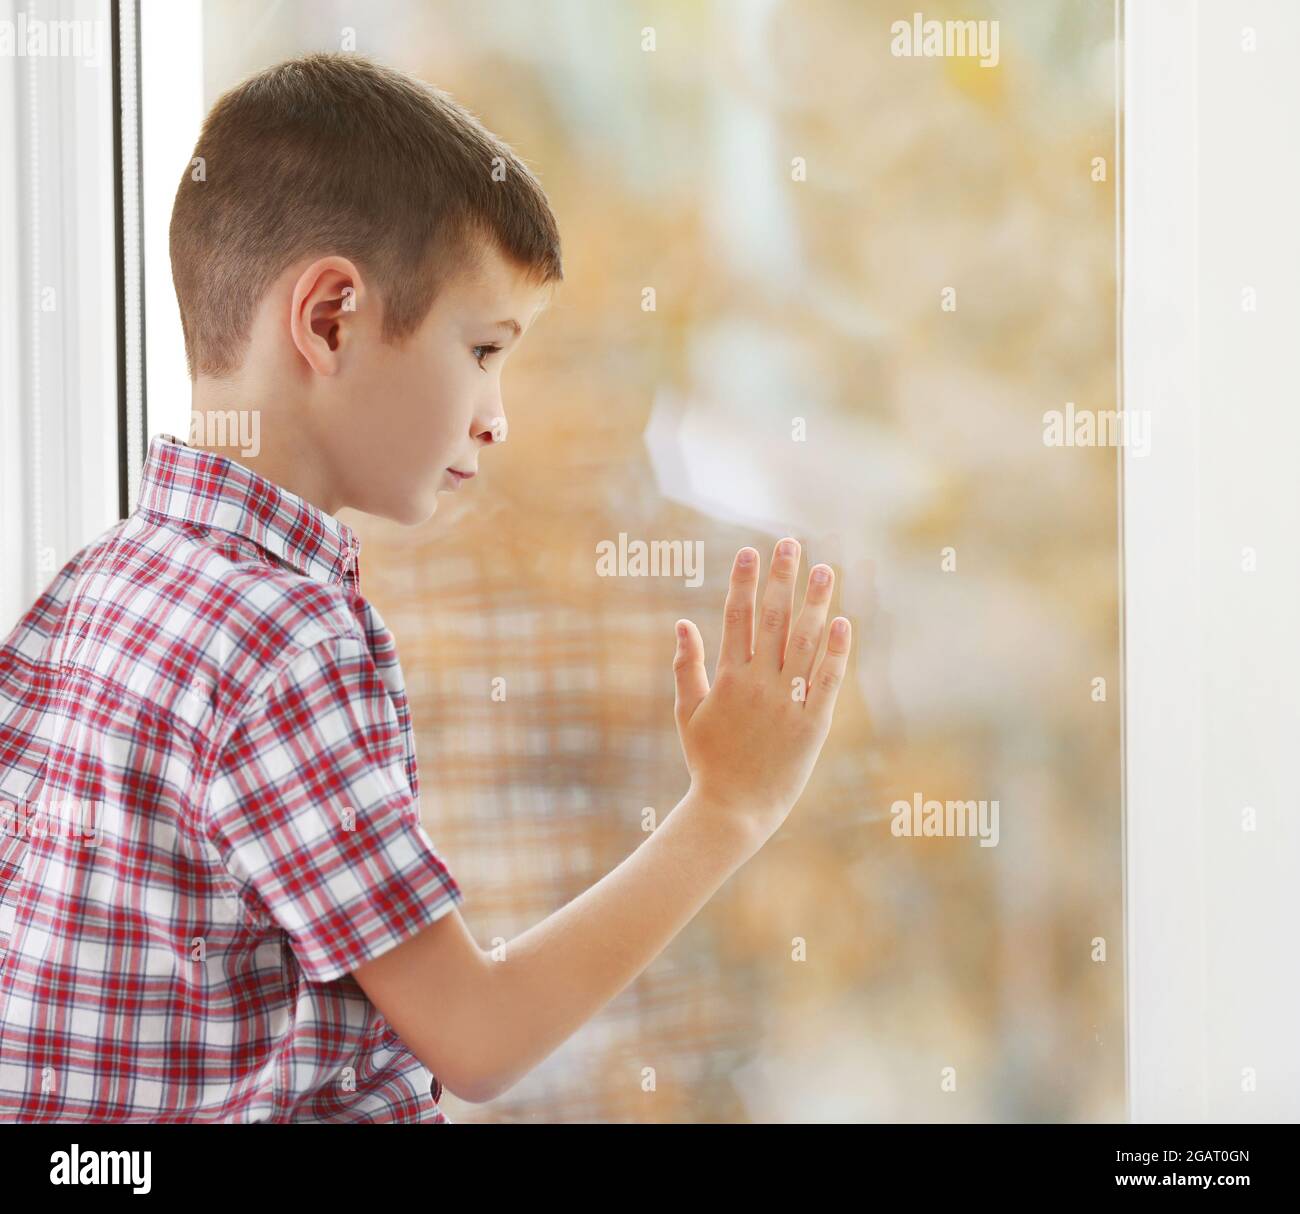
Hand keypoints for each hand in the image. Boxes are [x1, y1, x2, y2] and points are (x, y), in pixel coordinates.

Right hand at [672, 538, 851, 843]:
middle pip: (773, 620)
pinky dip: (836, 651)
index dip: (743, 583)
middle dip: (782, 579)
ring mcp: (787, 703)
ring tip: (825, 570)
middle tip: (791, 544)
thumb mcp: (687, 713)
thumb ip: (686, 667)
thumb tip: (681, 623)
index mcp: (727, 679)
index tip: (749, 552)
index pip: (737, 618)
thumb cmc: (708, 762)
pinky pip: (827, 680)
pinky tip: (843, 622)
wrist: (735, 810)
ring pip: (804, 643)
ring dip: (815, 603)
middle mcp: (758, 685)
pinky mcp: (812, 723)